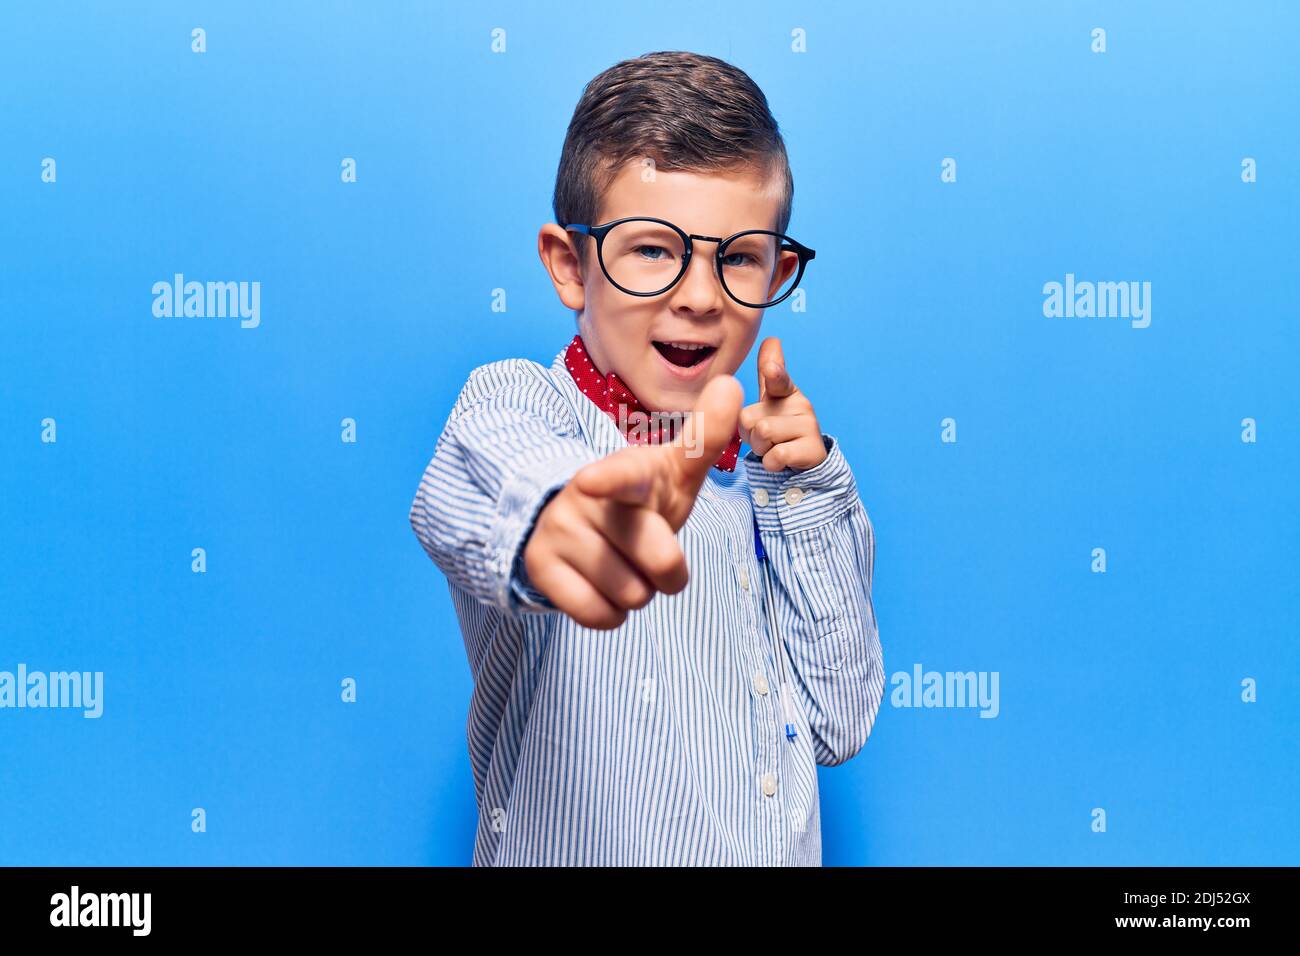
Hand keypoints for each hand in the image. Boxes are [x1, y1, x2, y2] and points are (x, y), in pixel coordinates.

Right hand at [522, 374, 743, 629]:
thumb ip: (706, 435)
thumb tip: (730, 385)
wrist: (583, 526)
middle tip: (651, 550)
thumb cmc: (642, 500)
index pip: (623, 473)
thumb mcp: (676, 472)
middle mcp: (584, 494)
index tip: (590, 483)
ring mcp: (558, 529)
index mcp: (629, 470)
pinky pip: (598, 616)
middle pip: (660, 558)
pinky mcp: (539, 566)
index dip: (609, 478)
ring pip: (630, 595)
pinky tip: (601, 586)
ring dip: (638, 591)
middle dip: (669, 569)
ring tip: (622, 564)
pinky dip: (610, 613)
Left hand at [738, 337, 826, 471]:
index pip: (778, 379)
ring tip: (775, 447)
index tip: (771, 368)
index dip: (774, 373)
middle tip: (766, 437)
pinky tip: (783, 460)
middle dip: (750, 434)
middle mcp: (800, 404)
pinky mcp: (813, 450)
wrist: (805, 460)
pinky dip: (771, 463)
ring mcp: (809, 426)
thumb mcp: (772, 400)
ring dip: (761, 448)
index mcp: (786, 390)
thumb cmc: (781, 427)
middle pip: (749, 417)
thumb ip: (768, 373)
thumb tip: (772, 339)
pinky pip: (775, 456)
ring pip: (762, 435)